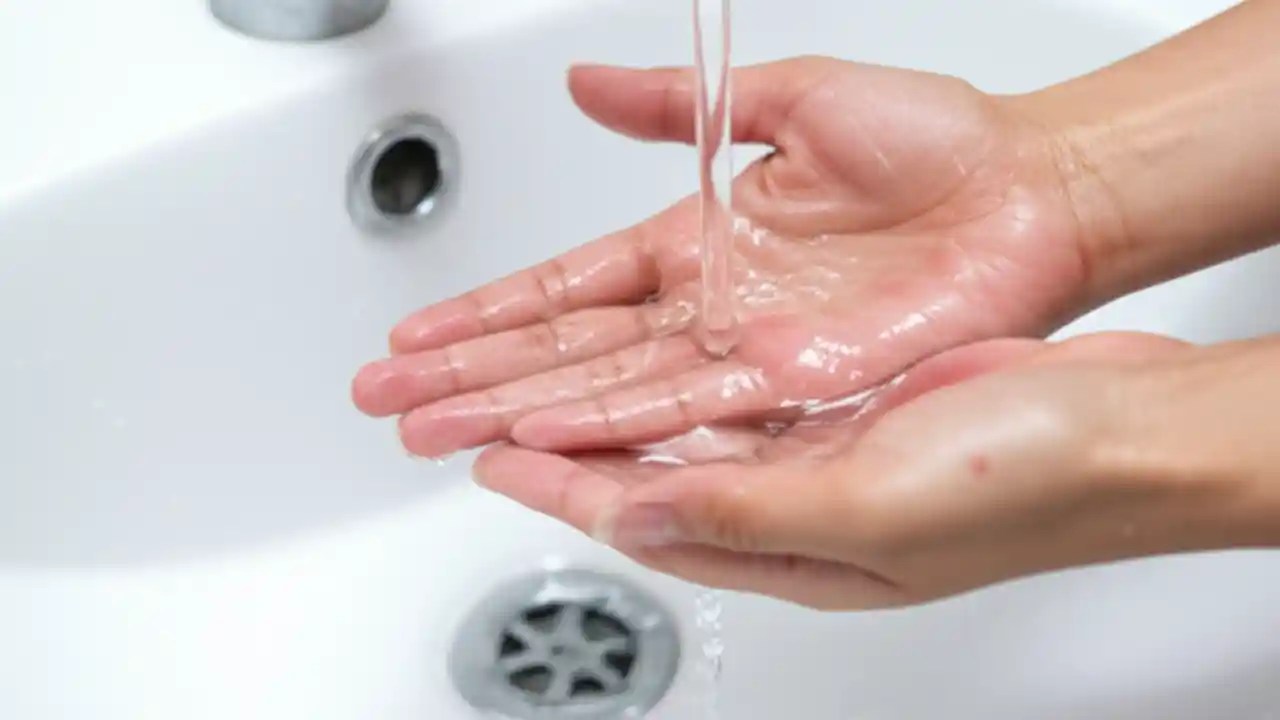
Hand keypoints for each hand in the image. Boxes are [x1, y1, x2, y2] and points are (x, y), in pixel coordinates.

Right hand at [352, 57, 1094, 456]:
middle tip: (389, 402)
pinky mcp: (795, 385)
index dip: (487, 312)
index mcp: (696, 241)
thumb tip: (586, 84)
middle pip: (565, 352)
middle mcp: (708, 309)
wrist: (1031, 189)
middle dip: (471, 377)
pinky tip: (550, 441)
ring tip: (438, 433)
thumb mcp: (787, 100)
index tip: (418, 336)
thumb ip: (676, 108)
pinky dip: (615, 428)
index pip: (565, 287)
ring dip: (518, 414)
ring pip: (607, 392)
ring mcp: (745, 353)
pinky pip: (690, 412)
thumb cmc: (934, 143)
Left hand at [474, 333, 1279, 609]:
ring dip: (607, 413)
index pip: (642, 519)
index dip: (557, 483)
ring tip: (541, 390)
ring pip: (682, 437)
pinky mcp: (848, 408)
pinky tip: (650, 367)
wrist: (1123, 430)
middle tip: (481, 421)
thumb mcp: (872, 505)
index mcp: (794, 551)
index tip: (487, 454)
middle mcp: (794, 508)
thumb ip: (746, 508)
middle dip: (557, 451)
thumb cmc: (1026, 486)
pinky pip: (737, 399)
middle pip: (645, 477)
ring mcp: (819, 456)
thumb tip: (635, 510)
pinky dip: (681, 382)